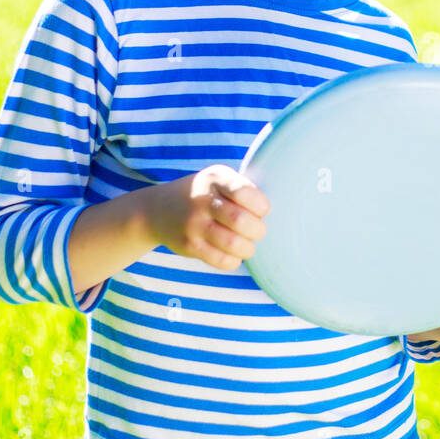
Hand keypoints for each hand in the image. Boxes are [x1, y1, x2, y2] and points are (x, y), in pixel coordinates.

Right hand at [143, 164, 269, 270]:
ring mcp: (193, 224)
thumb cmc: (205, 194)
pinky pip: (221, 260)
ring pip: (232, 244)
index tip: (261, 210)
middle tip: (257, 231)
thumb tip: (281, 210)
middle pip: (240, 221)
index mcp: (215, 178)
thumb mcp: (219, 179)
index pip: (245, 193)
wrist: (158, 209)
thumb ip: (244, 189)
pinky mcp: (188, 245)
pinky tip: (233, 254)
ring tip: (247, 244)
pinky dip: (234, 261)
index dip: (261, 206)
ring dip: (248, 248)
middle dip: (258, 230)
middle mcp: (202, 200)